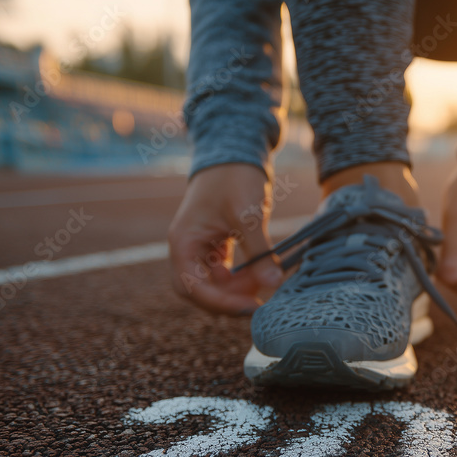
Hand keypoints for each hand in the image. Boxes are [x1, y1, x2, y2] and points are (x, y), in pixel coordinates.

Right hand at [168, 164, 283, 314]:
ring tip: (264, 281)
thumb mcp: (248, 215)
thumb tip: (273, 284)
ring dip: (237, 288)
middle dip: (228, 299)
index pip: (191, 287)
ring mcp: (200, 247)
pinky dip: (241, 276)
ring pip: (215, 282)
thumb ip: (259, 251)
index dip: (219, 303)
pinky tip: (261, 273)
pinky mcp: (216, 244)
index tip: (250, 305)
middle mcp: (186, 248)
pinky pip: (225, 270)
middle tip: (259, 300)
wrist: (235, 151)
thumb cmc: (234, 177)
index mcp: (183, 242)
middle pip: (200, 290)